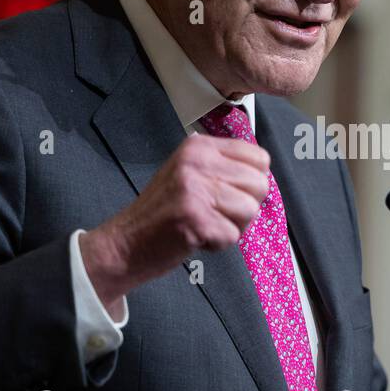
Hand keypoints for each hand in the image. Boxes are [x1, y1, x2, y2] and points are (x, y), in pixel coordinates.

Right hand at [79, 134, 269, 312]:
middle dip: (244, 208)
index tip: (227, 194)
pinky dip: (218, 244)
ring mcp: (194, 189)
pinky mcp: (195, 219)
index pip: (260, 159)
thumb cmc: (162, 212)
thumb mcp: (190, 173)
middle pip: (259, 185)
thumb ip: (224, 168)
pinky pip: (232, 235)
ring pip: (249, 211)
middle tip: (214, 213)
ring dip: (231, 226)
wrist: (126, 242)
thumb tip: (263, 175)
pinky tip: (195, 237)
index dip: (251, 184)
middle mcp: (197, 162)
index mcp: (199, 146)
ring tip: (204, 224)